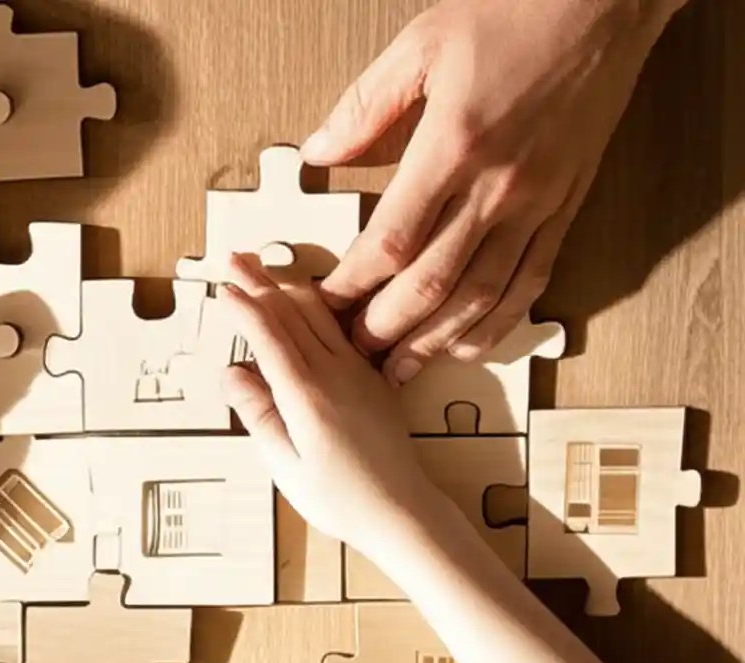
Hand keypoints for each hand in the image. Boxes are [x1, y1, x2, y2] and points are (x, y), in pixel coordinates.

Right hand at [218, 254, 432, 546]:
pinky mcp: (370, 377)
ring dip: (286, 286)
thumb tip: (231, 372)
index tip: (221, 287)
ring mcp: (356, 371)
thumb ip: (258, 414)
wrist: (402, 512)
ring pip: (318, 313)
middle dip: (260, 282)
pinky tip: (302, 299)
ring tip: (262, 266)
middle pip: (291, 312)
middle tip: (232, 257)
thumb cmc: (340, 499)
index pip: (268, 335)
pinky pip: (338, 329)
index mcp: (307, 396)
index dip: (243, 308)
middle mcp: (334, 373)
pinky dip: (313, 307)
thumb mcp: (285, 466)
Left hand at [302, 0, 683, 384]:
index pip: (392, 240)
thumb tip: (320, 149)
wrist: (605, 4)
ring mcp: (538, 202)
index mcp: (454, 146)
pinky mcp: (566, 205)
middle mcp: (499, 185)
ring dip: (439, 339)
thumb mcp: (421, 45)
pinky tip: (474, 341)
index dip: (352, 283)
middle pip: (433, 282)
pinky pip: (533, 279)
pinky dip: (501, 320)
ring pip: (484, 294)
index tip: (325, 302)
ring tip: (404, 365)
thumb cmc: (518, 14)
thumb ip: (365, 107)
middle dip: (386, 326)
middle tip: (354, 349)